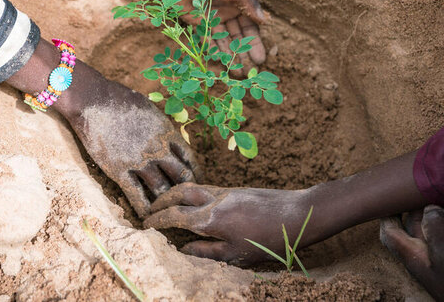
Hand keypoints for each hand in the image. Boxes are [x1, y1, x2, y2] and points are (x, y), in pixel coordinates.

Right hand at [6, 39, 197, 217]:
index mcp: (166, 132)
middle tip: (189, 203)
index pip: (188, 158)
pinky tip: (147, 219)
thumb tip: (166, 133)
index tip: (197, 182)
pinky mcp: (120, 170)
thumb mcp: (148, 108)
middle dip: (186, 190)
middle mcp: (157, 149)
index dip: (195, 172)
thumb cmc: (119, 98)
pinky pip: (136, 194)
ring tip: (170, 215)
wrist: (93, 100)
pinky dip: (144, 209)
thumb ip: (159, 124)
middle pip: (180, 176)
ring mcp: (139, 161)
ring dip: (166, 203)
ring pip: (161, 189)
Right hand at [144, 183, 310, 264]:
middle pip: (179, 194)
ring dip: (175, 194)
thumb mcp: (237, 254)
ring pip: (192, 188)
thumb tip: (184, 250)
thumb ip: (207, 252)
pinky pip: (205, 188)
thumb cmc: (270, 239)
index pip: (174, 216)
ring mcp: (225, 192)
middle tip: (149, 211)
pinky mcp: (235, 191)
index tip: (144, 226)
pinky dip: (192, 194)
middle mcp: (214, 200)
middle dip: (161, 201)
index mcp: (211, 218)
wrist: (299, 214)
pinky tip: (195, 204)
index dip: (156, 221)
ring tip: (167, 204)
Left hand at [157, 0, 266, 69]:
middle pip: (237, 37)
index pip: (249, 27)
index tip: (260, 59)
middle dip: (243, 54)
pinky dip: (213, 50)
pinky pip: (205, 39)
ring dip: (229, 56)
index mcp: (238, 3)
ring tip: (236, 73)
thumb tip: (264, 21)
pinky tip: (220, 63)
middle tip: (249, 72)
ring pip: (222, 41)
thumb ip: (249, 6)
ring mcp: (210, 18)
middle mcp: (225, 12)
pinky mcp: (195, 21)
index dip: (254, 43)